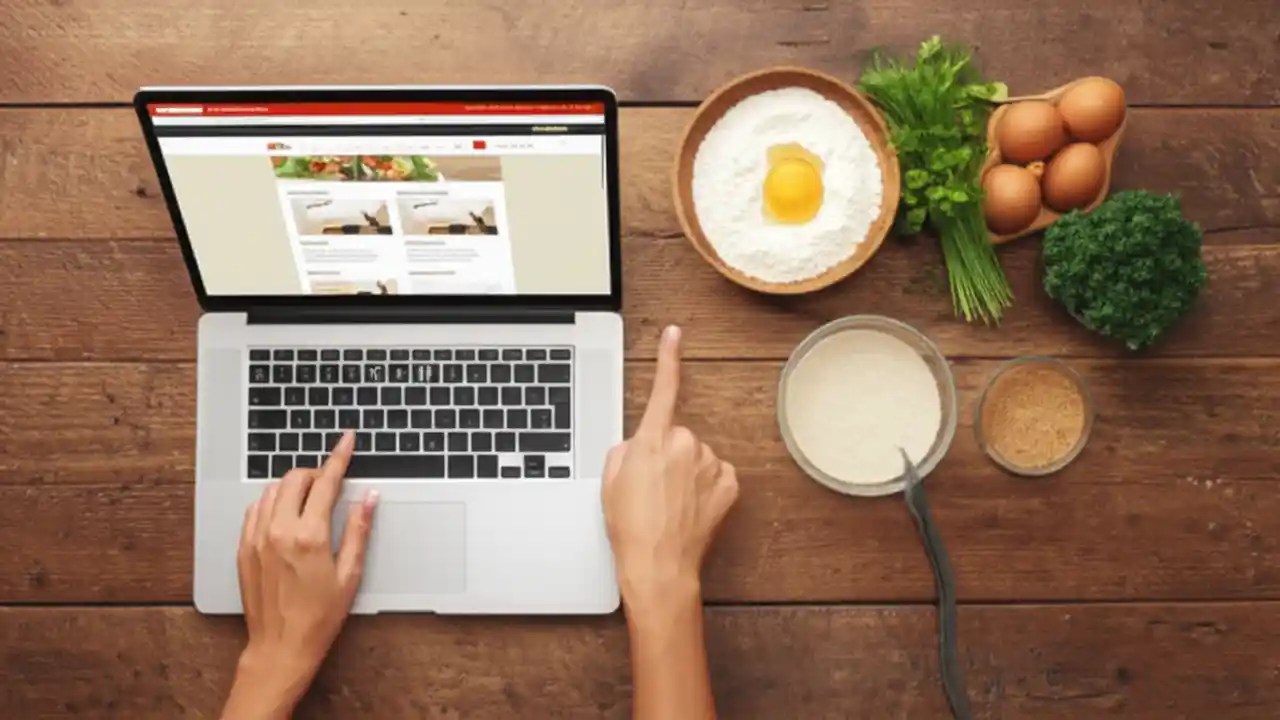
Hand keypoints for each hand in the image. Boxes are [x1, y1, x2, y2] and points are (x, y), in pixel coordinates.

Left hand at [222, 431, 377, 719]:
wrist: (280, 646)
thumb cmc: (319, 617)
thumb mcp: (351, 574)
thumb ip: (359, 530)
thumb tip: (369, 498)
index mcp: (310, 536)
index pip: (326, 481)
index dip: (339, 457)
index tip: (346, 440)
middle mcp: (279, 531)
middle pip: (295, 478)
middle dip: (315, 473)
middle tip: (330, 484)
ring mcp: (256, 539)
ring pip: (272, 490)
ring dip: (292, 486)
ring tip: (308, 500)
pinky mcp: (243, 548)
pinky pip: (254, 509)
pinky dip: (271, 502)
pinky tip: (284, 514)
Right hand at [602, 325, 738, 614]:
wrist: (659, 566)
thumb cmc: (630, 527)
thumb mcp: (610, 481)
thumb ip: (625, 451)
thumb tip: (639, 446)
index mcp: (651, 440)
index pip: (663, 389)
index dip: (668, 358)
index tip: (675, 334)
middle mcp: (684, 444)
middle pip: (677, 436)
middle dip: (666, 455)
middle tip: (652, 489)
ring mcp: (710, 464)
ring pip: (697, 457)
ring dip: (686, 474)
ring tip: (670, 505)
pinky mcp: (728, 483)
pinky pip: (715, 474)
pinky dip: (705, 488)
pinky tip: (690, 509)